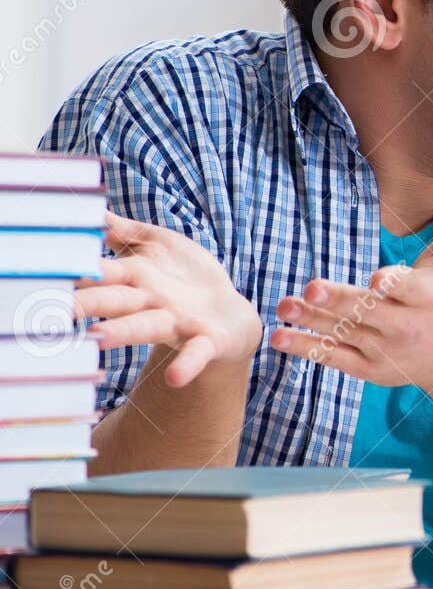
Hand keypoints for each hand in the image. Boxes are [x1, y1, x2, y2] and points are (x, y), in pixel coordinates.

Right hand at [76, 212, 263, 388]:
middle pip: (113, 301)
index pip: (99, 274)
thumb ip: (126, 231)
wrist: (232, 315)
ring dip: (123, 332)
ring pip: (145, 326)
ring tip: (100, 339)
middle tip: (58, 309)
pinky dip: (187, 364)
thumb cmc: (187, 275)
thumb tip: (93, 211)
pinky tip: (176, 377)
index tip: (45, 273)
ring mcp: (177, 323)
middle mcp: (150, 302)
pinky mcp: (207, 340)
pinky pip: (196, 353)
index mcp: (136, 277)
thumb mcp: (158, 246)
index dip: (75, 272)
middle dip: (87, 303)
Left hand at [269, 186, 432, 388]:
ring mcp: (386, 349)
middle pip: (368, 311)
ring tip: (284, 307)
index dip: (393, 284)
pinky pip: (336, 358)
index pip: (408, 289)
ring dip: (312, 321)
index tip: (375, 279)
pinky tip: (280, 337)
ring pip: (346, 334)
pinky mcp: (370, 369)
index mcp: (428, 297)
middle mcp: (407, 325)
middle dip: (339, 301)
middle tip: (311, 286)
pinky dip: (308, 348)